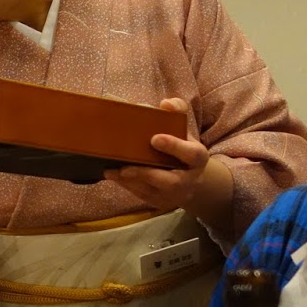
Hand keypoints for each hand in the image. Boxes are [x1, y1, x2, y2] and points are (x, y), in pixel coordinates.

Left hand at [103, 98, 212, 212]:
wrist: (191, 181)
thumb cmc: (182, 149)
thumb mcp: (184, 130)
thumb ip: (177, 112)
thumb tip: (165, 104)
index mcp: (197, 158)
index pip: (191, 154)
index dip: (173, 146)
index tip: (154, 138)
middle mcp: (187, 179)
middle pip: (169, 181)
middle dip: (145, 174)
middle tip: (125, 166)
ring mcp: (173, 195)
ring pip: (150, 191)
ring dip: (128, 181)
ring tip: (110, 170)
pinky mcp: (159, 202)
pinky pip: (141, 195)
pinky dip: (126, 185)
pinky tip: (112, 176)